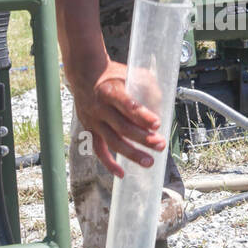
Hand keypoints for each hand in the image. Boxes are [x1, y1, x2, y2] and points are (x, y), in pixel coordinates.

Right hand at [69, 56, 166, 178]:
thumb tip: (162, 105)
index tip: (157, 123)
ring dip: (131, 153)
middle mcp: (100, 107)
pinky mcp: (90, 130)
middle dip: (143, 138)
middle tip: (160, 145)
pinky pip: (98, 150)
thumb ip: (148, 87)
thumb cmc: (113, 75)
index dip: (142, 116)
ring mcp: (94, 120)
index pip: (127, 105)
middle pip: (123, 127)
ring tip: (149, 161)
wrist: (85, 75)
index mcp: (111, 91)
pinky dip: (109, 163)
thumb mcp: (131, 73)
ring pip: (113, 141)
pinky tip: (121, 173)